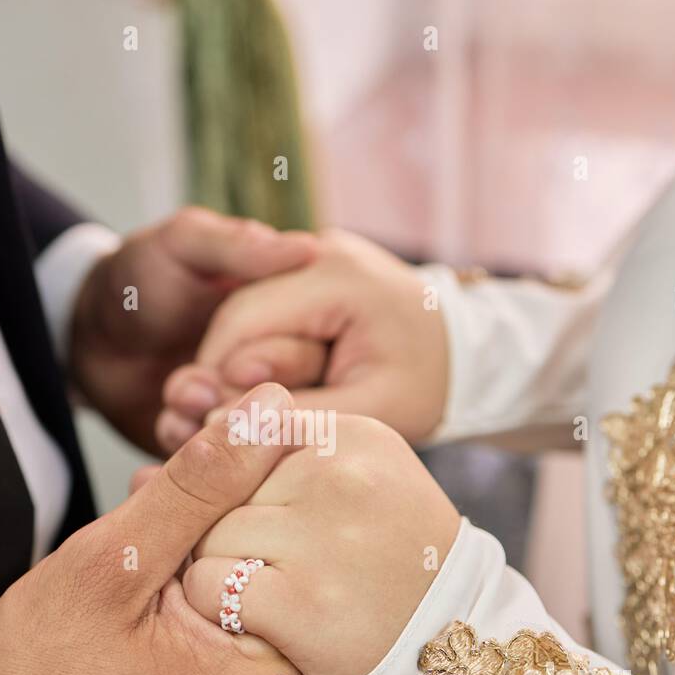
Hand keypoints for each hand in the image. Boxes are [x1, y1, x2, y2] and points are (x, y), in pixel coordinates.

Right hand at [0, 384, 318, 674]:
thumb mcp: (110, 567)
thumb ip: (198, 484)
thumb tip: (269, 408)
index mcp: (276, 674)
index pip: (290, 535)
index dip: (224, 492)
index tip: (162, 501)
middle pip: (272, 576)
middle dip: (208, 535)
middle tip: (132, 545)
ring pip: (251, 611)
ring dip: (198, 575)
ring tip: (128, 585)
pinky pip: (236, 655)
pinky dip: (197, 622)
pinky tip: (141, 619)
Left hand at [69, 207, 321, 454]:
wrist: (89, 338)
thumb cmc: (138, 280)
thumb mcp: (182, 245)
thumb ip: (236, 244)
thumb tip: (307, 249)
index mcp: (301, 311)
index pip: (323, 347)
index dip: (283, 359)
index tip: (236, 366)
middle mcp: (296, 366)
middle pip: (309, 400)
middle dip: (247, 398)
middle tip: (195, 389)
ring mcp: (267, 413)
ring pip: (275, 439)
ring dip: (224, 427)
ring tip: (178, 402)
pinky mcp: (236, 453)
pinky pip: (240, 470)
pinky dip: (206, 452)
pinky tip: (170, 426)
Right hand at [156, 229, 449, 454]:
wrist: (466, 352)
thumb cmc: (427, 385)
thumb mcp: (370, 410)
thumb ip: (298, 415)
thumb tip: (221, 424)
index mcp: (338, 278)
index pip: (244, 319)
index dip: (215, 373)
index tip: (207, 422)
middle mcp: (320, 251)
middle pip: (237, 310)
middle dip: (222, 368)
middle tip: (214, 420)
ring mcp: (315, 254)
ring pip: (245, 309)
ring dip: (236, 359)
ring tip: (235, 408)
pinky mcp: (311, 268)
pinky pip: (265, 308)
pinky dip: (256, 347)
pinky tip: (253, 385)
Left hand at [175, 414, 460, 674]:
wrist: (444, 655)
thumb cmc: (387, 563)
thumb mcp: (362, 477)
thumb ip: (286, 447)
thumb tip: (199, 427)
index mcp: (358, 436)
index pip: (249, 442)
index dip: (251, 492)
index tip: (294, 526)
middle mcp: (344, 475)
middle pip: (225, 488)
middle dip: (239, 531)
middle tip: (297, 568)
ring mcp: (323, 538)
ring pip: (208, 536)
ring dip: (226, 573)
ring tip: (285, 595)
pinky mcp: (300, 602)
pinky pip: (205, 586)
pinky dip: (219, 612)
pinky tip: (263, 623)